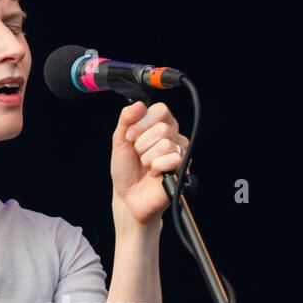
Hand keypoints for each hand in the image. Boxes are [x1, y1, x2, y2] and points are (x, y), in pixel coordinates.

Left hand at [110, 101, 189, 226]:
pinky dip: (157, 168)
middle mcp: (173, 136)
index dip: (142, 122)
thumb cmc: (126, 170)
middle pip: (162, 128)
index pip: (160, 110)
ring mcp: (180, 152)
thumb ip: (126, 119)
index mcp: (160, 125)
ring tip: (146, 167)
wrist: (128, 197)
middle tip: (139, 156)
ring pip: (166, 144)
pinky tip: (155, 174)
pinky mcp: (183, 168)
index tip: (130, 137)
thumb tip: (139, 105)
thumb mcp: (120, 140)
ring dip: (148, 158)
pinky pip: (173, 159)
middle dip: (142, 145)